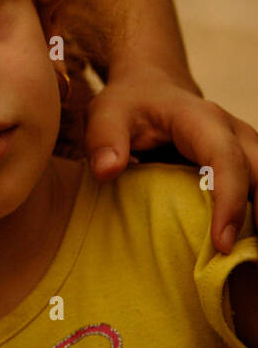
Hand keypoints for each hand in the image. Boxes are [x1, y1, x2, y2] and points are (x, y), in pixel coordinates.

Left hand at [85, 67, 257, 252]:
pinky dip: (255, 214)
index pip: (226, 160)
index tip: (222, 243)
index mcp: (202, 119)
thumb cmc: (129, 104)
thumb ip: (103, 139)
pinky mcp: (247, 162)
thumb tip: (107, 171)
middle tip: (242, 259)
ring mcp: (246, 147)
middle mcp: (234, 132)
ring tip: (246, 259)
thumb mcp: (106, 113)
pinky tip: (245, 244)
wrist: (151, 88)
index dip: (229, 201)